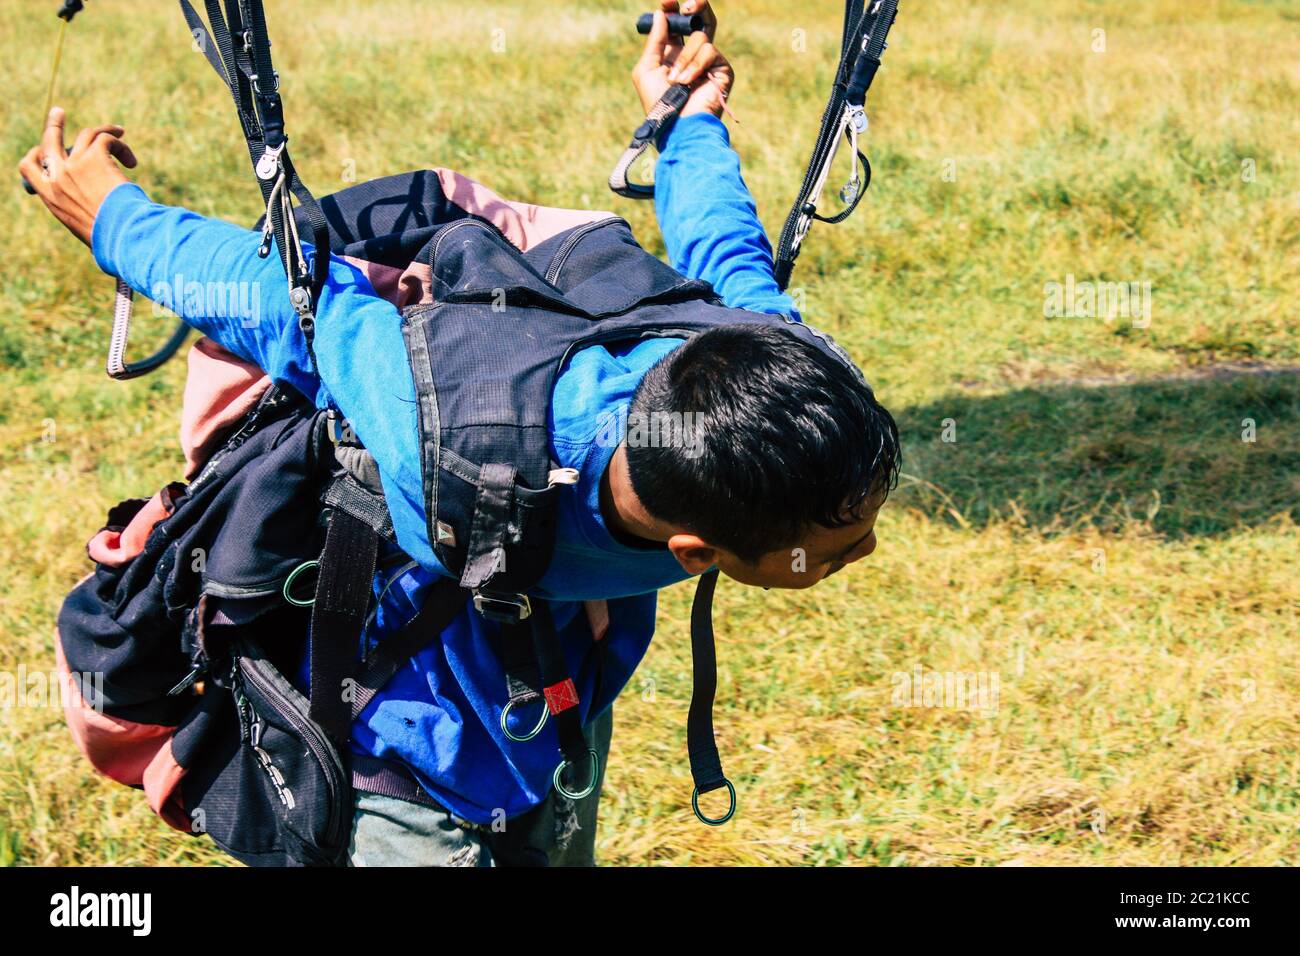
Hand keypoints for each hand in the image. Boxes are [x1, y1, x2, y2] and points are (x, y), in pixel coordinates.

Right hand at [19, 108, 137, 246]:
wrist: (122, 237)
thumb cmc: (109, 239)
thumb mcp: (83, 227)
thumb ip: (78, 209)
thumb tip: (94, 209)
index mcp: (50, 197)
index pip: (29, 168)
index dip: (36, 154)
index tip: (45, 149)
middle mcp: (58, 177)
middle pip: (50, 140)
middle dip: (54, 124)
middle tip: (59, 112)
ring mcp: (75, 165)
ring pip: (85, 134)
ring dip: (103, 131)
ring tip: (119, 133)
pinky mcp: (96, 157)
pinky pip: (105, 138)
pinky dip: (119, 144)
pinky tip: (131, 161)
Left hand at [632, 2, 734, 119]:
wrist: (677, 125)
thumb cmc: (658, 103)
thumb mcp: (646, 69)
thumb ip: (654, 41)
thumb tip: (660, 14)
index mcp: (674, 53)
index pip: (678, 24)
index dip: (673, 10)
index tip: (666, 1)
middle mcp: (693, 55)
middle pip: (701, 20)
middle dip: (695, 7)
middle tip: (686, 6)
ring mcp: (709, 62)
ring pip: (700, 37)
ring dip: (684, 58)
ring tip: (676, 80)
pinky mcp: (722, 69)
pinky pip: (709, 51)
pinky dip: (695, 65)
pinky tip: (688, 82)